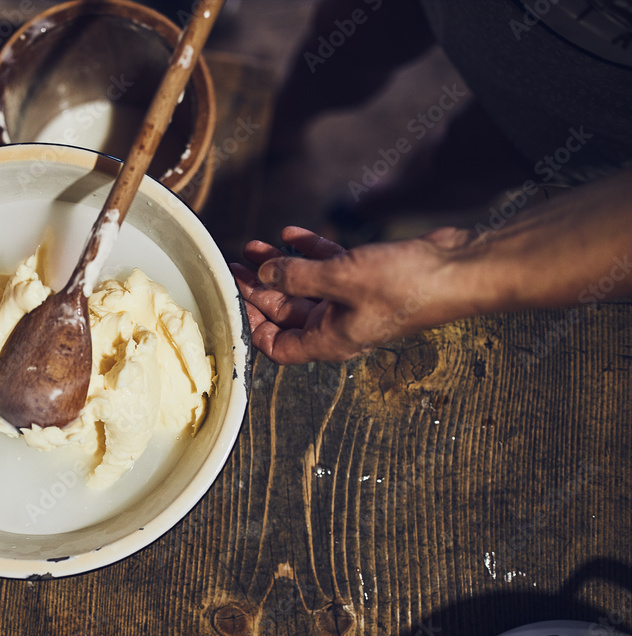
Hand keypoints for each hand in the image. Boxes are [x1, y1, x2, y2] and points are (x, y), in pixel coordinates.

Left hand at [230, 226, 475, 363]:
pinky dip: (309, 252)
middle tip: (236, 267)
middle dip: (259, 289)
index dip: (252, 328)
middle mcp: (338, 324)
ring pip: (305, 285)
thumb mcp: (340, 278)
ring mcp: (352, 300)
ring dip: (280, 266)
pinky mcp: (367, 276)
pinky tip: (290, 234)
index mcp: (330, 339)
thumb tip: (264, 275)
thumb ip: (297, 277)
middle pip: (286, 311)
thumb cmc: (406, 284)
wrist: (458, 269)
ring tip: (255, 246)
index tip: (233, 303)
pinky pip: (328, 266)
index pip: (279, 346)